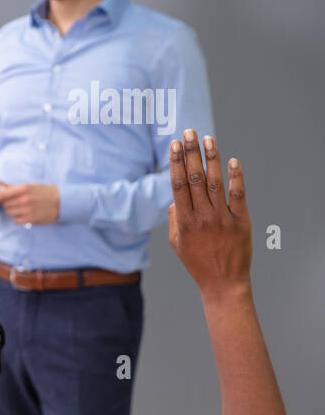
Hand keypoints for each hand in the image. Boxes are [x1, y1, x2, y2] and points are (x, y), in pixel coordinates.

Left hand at [0, 182, 58, 223]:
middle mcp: (25, 199)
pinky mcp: (31, 219)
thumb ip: (14, 187)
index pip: (2, 194)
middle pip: (4, 204)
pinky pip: (16, 221)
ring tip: (20, 208)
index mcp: (24, 188)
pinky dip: (18, 218)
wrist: (62, 202)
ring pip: (9, 212)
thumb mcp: (31, 186)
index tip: (0, 197)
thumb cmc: (45, 192)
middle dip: (7, 203)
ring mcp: (28, 210)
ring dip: (12, 211)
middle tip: (13, 203)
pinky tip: (24, 214)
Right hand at [168, 129, 251, 298]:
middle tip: (189, 132)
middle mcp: (201, 216)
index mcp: (183, 221)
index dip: (176, 162)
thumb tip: (176, 198)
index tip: (174, 144)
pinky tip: (232, 161)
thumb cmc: (197, 262)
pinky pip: (238, 195)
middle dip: (191, 153)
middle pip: (195, 178)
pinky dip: (235, 177)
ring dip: (211, 158)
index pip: (178, 184)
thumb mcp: (176, 242)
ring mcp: (222, 218)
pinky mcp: (241, 221)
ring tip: (208, 139)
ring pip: (215, 182)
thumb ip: (173, 218)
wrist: (223, 282)